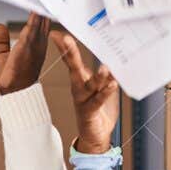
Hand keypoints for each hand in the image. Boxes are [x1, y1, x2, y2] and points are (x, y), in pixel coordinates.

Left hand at [0, 14, 50, 93]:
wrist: (11, 91)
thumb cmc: (11, 78)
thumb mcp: (2, 54)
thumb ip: (2, 40)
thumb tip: (0, 26)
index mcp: (33, 44)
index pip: (39, 22)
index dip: (40, 8)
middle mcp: (37, 42)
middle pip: (43, 18)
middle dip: (44, 3)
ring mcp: (34, 44)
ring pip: (40, 20)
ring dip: (41, 6)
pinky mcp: (27, 46)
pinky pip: (33, 27)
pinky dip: (36, 17)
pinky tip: (37, 7)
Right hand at [53, 32, 118, 154]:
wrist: (95, 135)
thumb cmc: (99, 109)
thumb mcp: (104, 86)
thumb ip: (107, 74)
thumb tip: (113, 58)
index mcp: (80, 79)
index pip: (71, 60)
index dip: (65, 47)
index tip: (57, 34)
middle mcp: (79, 87)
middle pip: (74, 68)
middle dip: (70, 54)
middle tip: (66, 40)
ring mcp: (83, 100)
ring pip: (89, 85)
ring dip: (97, 76)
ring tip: (105, 68)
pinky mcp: (89, 112)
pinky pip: (98, 101)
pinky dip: (106, 93)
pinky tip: (112, 85)